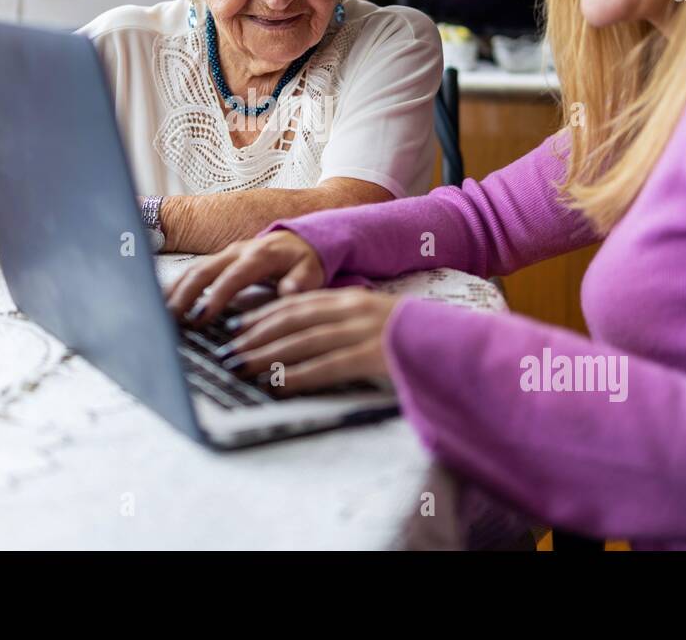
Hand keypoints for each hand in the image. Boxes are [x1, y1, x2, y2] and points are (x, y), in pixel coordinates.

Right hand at [166, 230, 324, 324]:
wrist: (302, 240)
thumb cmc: (306, 259)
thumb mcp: (312, 270)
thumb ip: (301, 282)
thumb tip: (288, 292)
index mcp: (260, 255)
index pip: (233, 276)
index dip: (216, 296)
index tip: (201, 317)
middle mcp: (237, 252)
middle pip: (204, 271)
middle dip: (185, 295)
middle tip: (170, 319)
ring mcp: (224, 254)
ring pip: (193, 270)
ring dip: (175, 291)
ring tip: (159, 314)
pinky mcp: (218, 260)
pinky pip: (192, 271)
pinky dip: (176, 286)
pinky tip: (162, 302)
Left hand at [218, 288, 400, 395]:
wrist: (458, 342)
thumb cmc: (414, 338)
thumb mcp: (374, 322)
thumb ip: (342, 326)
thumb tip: (304, 342)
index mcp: (352, 299)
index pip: (297, 304)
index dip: (263, 315)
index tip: (236, 326)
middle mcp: (353, 310)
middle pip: (293, 319)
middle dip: (255, 335)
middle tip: (226, 349)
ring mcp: (364, 331)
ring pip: (304, 341)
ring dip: (267, 355)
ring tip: (239, 367)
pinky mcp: (374, 355)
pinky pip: (329, 366)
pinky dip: (299, 375)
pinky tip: (277, 385)